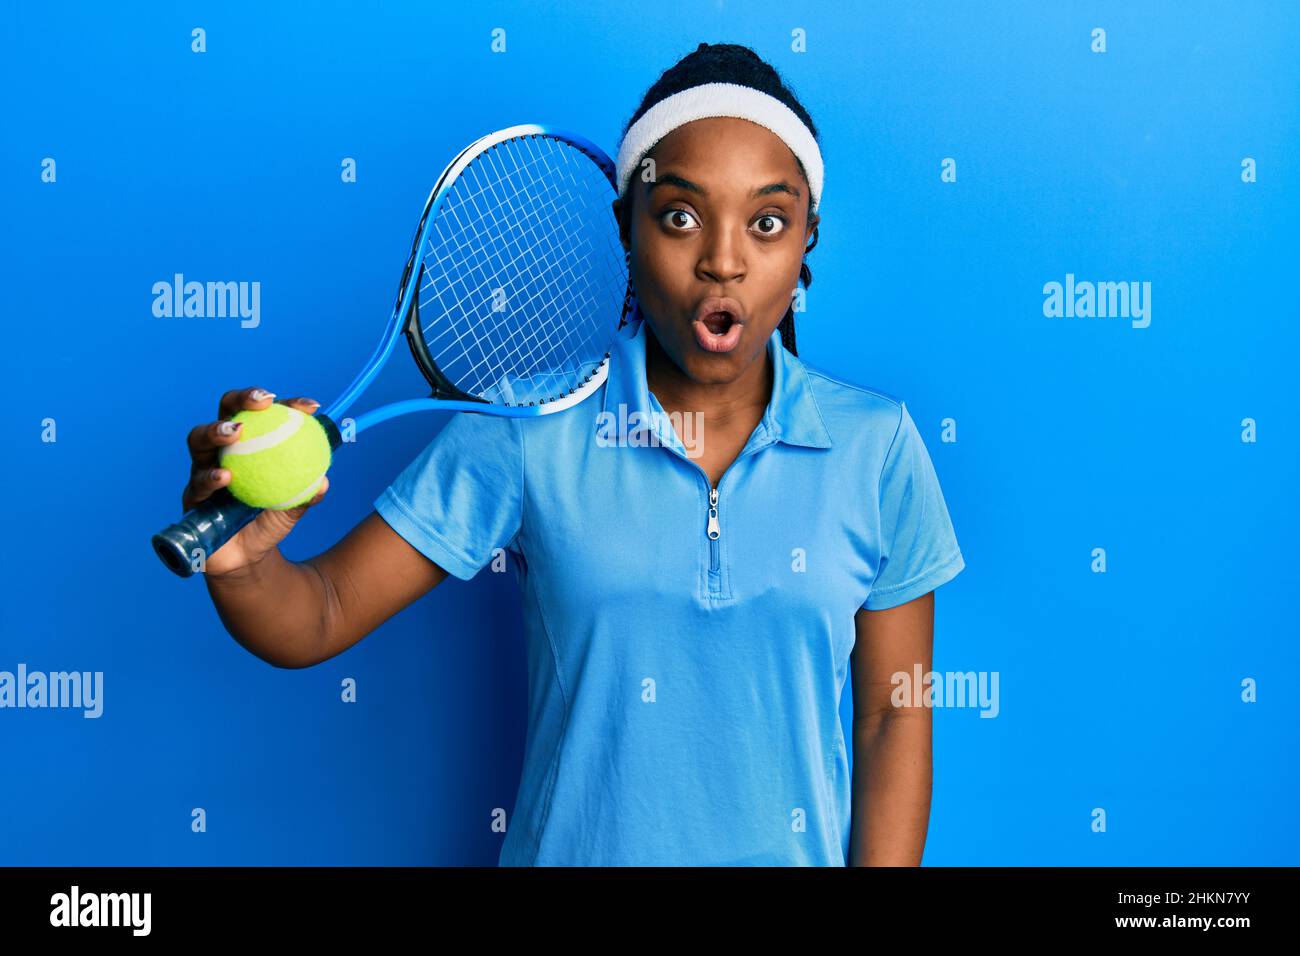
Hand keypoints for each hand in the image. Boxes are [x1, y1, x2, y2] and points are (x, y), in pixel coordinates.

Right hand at [183, 387, 328, 576]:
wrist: (247, 558)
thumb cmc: (269, 522)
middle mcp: (224, 451)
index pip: (267, 416)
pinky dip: (210, 478)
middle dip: (241, 399)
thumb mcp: (294, 508)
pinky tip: (224, 477)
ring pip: (199, 440)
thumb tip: (323, 482)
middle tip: (263, 402)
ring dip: (216, 430)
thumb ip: (307, 494)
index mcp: (252, 445)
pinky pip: (197, 483)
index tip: (311, 408)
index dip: (288, 405)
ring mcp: (203, 470)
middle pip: (226, 412)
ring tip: (234, 431)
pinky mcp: (191, 496)